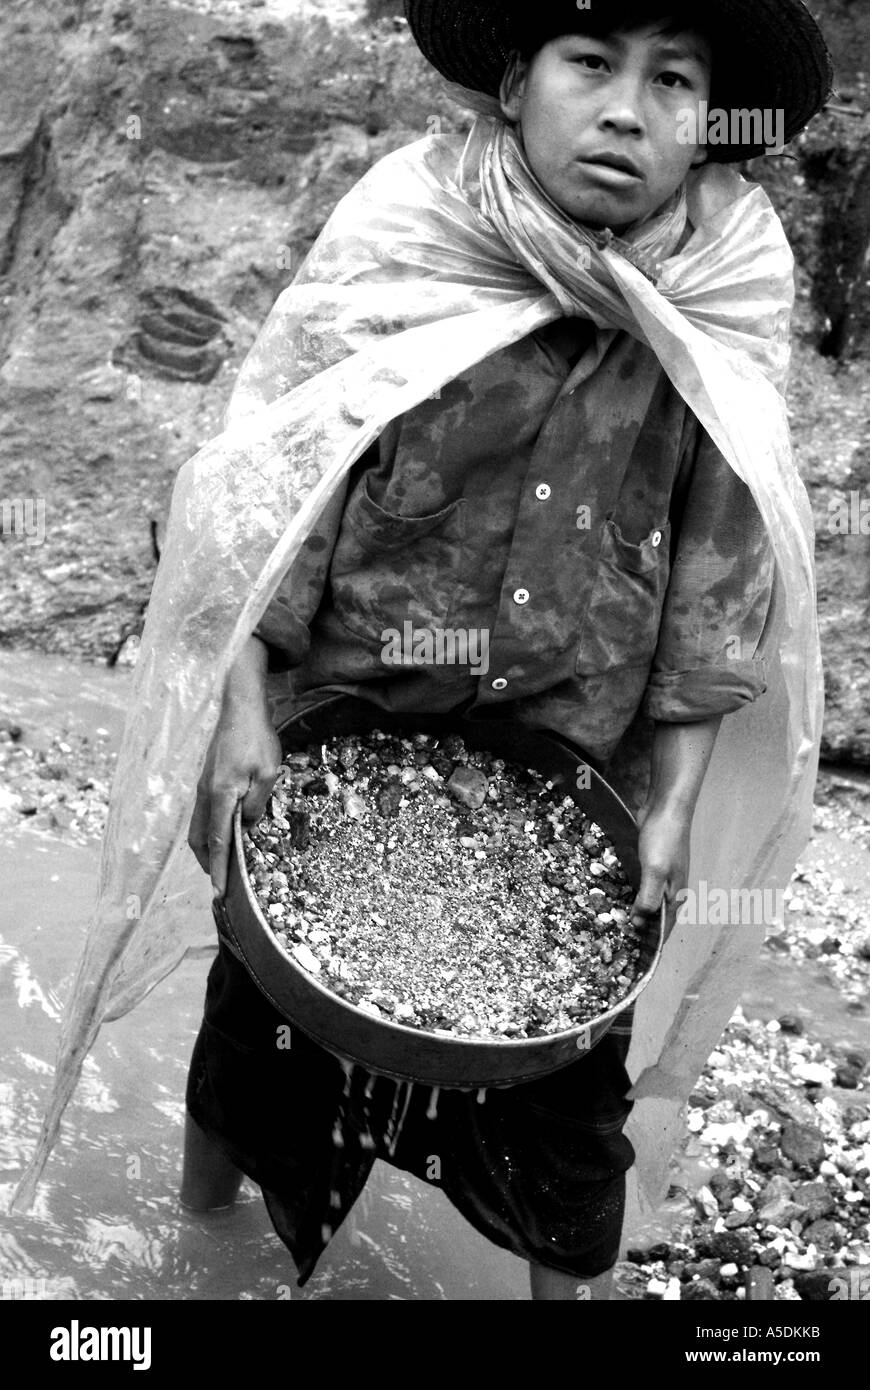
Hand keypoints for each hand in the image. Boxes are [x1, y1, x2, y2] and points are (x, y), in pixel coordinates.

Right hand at [187, 638, 281, 897]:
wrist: (238, 707)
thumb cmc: (256, 738)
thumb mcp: (267, 773)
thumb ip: (257, 804)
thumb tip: (248, 827)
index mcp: (220, 796)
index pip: (218, 843)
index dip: (219, 870)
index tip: (219, 893)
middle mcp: (205, 796)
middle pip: (200, 840)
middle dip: (209, 864)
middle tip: (222, 883)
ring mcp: (202, 788)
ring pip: (199, 829)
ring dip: (209, 849)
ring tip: (223, 864)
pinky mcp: (205, 781)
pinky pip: (203, 815)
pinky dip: (210, 832)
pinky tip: (225, 833)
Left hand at [630, 800, 691, 946]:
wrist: (667, 808)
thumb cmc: (663, 840)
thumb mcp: (654, 871)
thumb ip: (648, 899)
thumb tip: (639, 924)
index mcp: (676, 895)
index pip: (665, 928)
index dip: (651, 943)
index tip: (634, 957)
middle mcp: (671, 890)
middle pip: (657, 918)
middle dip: (642, 931)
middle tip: (619, 942)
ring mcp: (663, 876)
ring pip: (649, 902)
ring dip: (636, 914)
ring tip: (616, 925)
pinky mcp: (652, 865)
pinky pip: (643, 887)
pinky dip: (633, 896)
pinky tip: (619, 898)